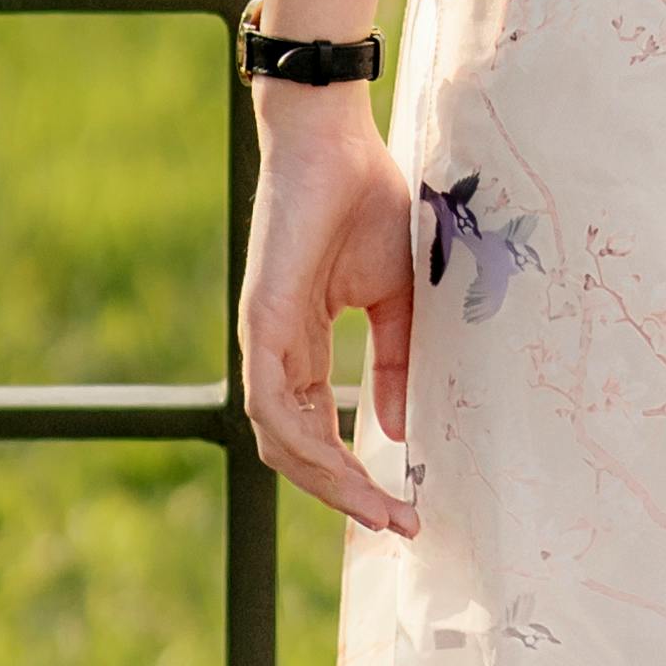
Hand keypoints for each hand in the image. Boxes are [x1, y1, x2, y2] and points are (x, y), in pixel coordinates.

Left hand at [238, 94, 419, 536]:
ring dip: (330, 482)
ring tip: (380, 508)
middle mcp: (277, 351)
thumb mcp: (394, 300)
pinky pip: (272, 405)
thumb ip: (394, 363)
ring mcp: (264, 339)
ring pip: (281, 440)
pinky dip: (306, 444)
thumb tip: (396, 430)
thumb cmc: (368, 203)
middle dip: (346, 495)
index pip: (319, 431)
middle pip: (296, 451)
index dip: (356, 477)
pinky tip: (347, 466)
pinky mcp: (261, 322)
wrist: (336, 141)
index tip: (404, 511)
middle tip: (396, 525)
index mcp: (302, 345)